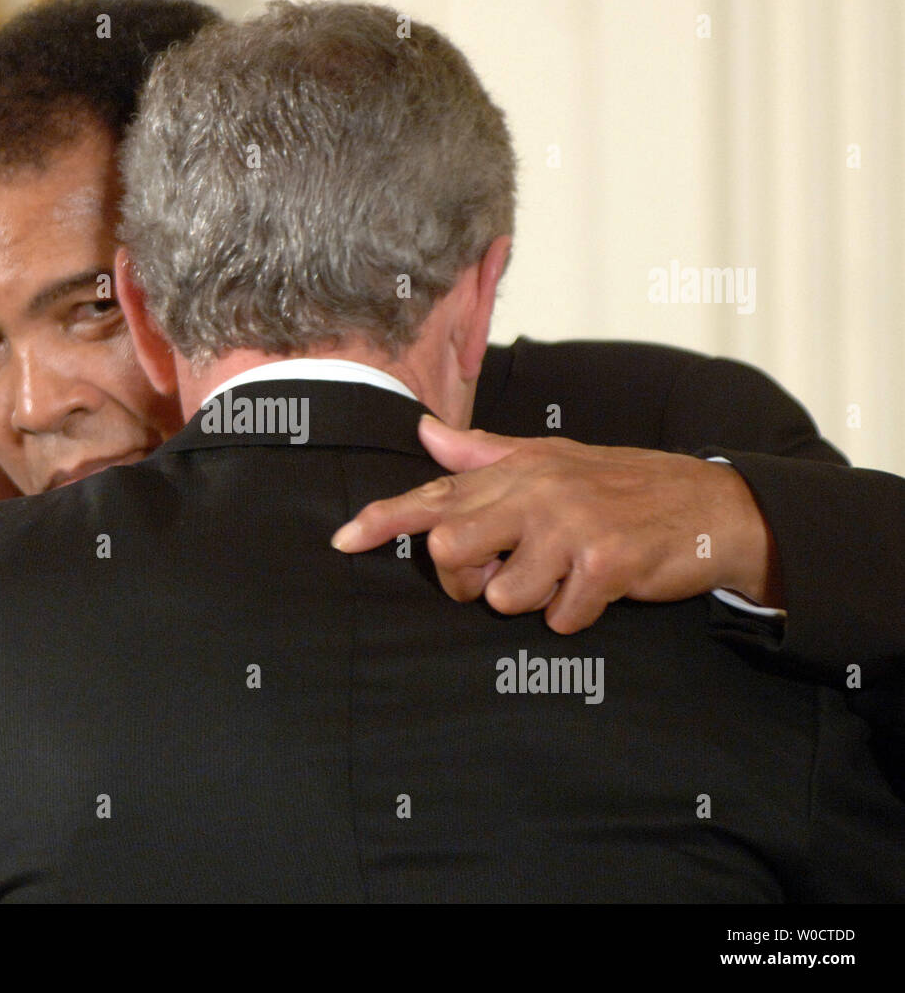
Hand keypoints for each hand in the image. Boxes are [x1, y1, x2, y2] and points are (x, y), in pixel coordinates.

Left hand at [331, 416, 780, 632]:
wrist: (709, 505)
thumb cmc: (619, 485)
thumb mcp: (550, 458)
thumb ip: (482, 454)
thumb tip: (424, 431)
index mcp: (514, 470)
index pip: (433, 496)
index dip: (382, 520)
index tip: (341, 540)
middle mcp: (535, 492)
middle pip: (450, 550)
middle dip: (467, 579)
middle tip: (505, 572)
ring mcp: (569, 526)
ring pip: (504, 596)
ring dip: (534, 600)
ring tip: (568, 573)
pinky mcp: (605, 563)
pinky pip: (558, 618)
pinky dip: (576, 615)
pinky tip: (600, 587)